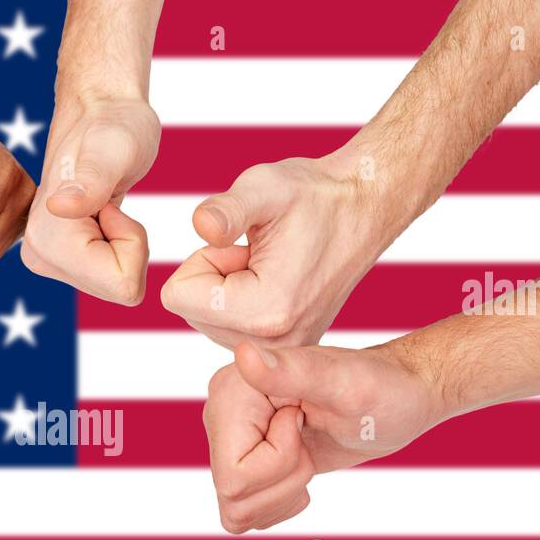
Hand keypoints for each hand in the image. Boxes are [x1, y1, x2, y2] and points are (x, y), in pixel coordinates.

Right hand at [21, 95, 159, 304]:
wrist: (101, 113)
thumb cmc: (116, 125)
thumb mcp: (115, 148)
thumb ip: (92, 180)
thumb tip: (59, 208)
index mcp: (47, 240)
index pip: (122, 285)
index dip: (134, 243)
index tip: (113, 203)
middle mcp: (39, 257)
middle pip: (117, 288)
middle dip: (128, 246)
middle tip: (111, 203)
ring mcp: (47, 260)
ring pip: (116, 284)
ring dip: (123, 243)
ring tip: (105, 204)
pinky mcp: (59, 259)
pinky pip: (112, 277)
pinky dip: (117, 244)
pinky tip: (100, 213)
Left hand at [161, 152, 386, 347]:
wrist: (362, 208)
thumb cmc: (313, 194)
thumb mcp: (265, 188)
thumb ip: (227, 209)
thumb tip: (201, 224)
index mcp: (265, 312)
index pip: (177, 296)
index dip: (203, 258)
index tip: (243, 245)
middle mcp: (275, 344)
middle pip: (190, 311)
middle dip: (213, 275)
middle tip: (259, 253)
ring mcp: (283, 351)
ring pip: (207, 319)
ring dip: (227, 287)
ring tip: (271, 264)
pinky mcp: (285, 349)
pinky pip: (229, 327)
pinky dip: (240, 300)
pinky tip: (276, 279)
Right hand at [206, 338, 443, 531]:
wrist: (396, 398)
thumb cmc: (382, 386)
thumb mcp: (344, 381)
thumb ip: (290, 370)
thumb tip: (244, 355)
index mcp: (231, 390)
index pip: (233, 475)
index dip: (280, 464)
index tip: (305, 422)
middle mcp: (221, 415)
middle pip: (233, 495)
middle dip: (286, 479)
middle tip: (310, 440)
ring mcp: (230, 442)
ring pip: (237, 509)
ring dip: (284, 492)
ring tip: (307, 450)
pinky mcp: (243, 463)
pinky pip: (243, 512)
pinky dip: (280, 502)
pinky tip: (300, 467)